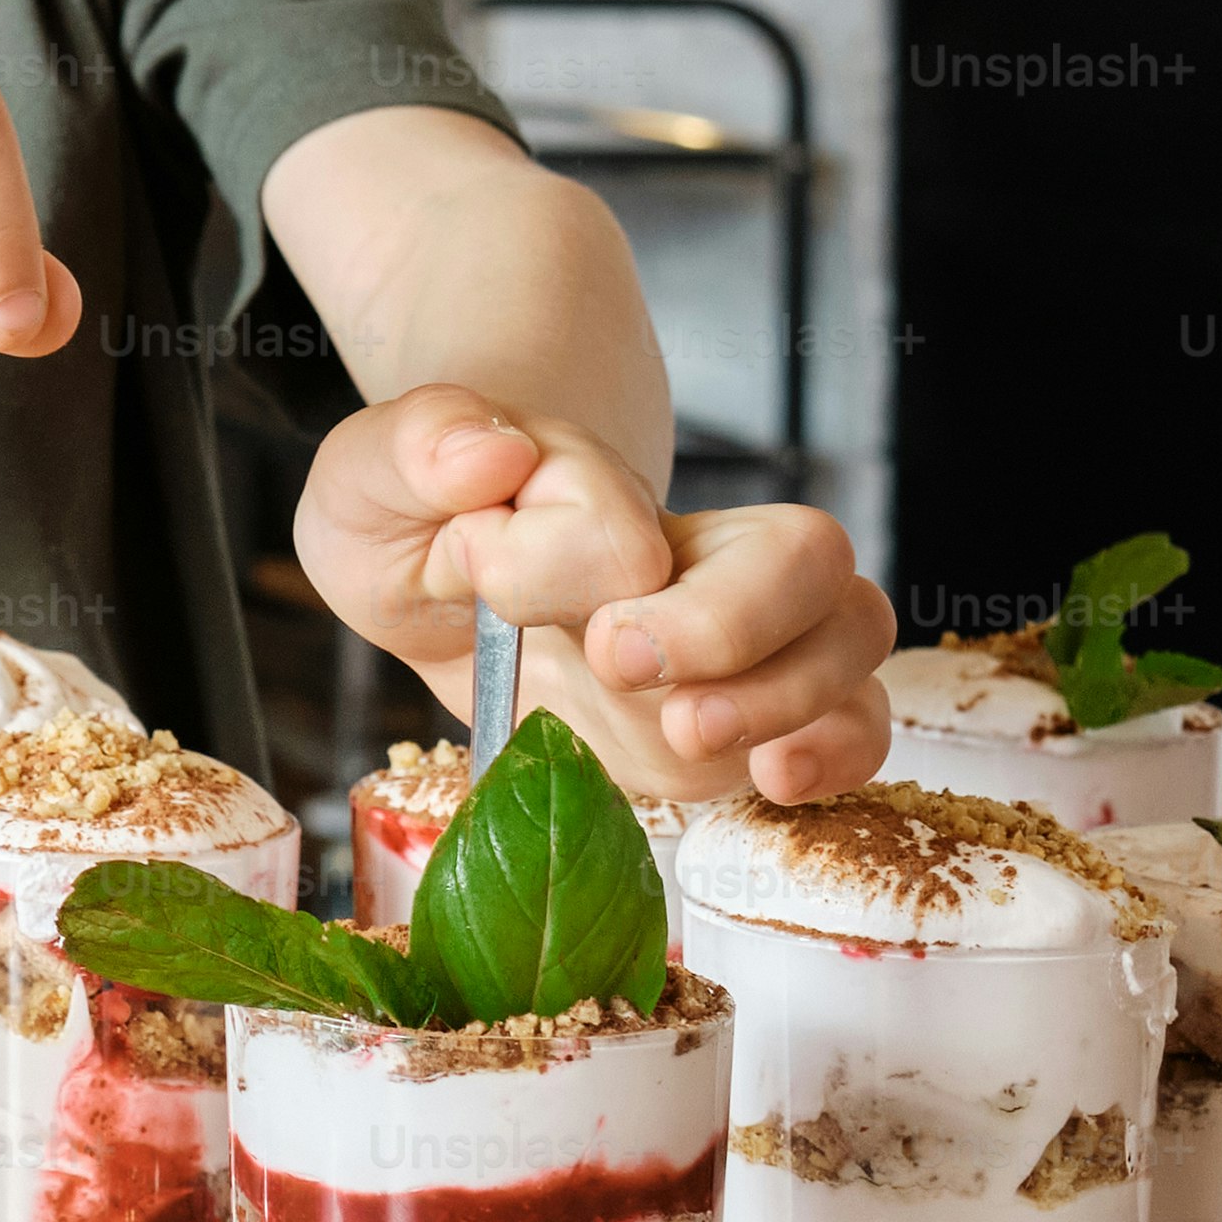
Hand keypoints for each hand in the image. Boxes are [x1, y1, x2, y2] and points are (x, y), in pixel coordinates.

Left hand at [300, 384, 890, 799]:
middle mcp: (690, 556)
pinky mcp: (749, 716)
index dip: (550, 558)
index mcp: (595, 492)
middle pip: (802, 556)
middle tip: (614, 659)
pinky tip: (778, 776)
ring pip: (848, 638)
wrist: (443, 577)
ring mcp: (737, 637)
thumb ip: (418, 445)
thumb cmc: (420, 522)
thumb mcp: (371, 474)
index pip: (612, 518)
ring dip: (781, 696)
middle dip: (722, 623)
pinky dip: (835, 752)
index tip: (473, 567)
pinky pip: (850, 724)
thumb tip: (491, 456)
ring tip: (687, 729)